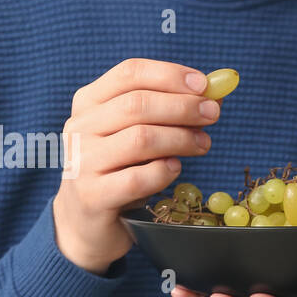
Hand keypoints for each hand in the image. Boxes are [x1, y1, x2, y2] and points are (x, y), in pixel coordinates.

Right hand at [53, 58, 217, 273]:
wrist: (86, 223)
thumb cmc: (119, 171)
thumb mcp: (139, 135)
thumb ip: (171, 112)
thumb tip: (216, 92)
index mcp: (89, 102)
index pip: (129, 73)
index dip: (169, 75)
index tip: (204, 84)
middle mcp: (80, 127)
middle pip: (137, 105)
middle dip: (183, 107)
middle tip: (213, 114)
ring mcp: (82, 162)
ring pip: (140, 139)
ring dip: (180, 139)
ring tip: (203, 145)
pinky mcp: (92, 196)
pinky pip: (137, 178)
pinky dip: (164, 171)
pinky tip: (175, 169)